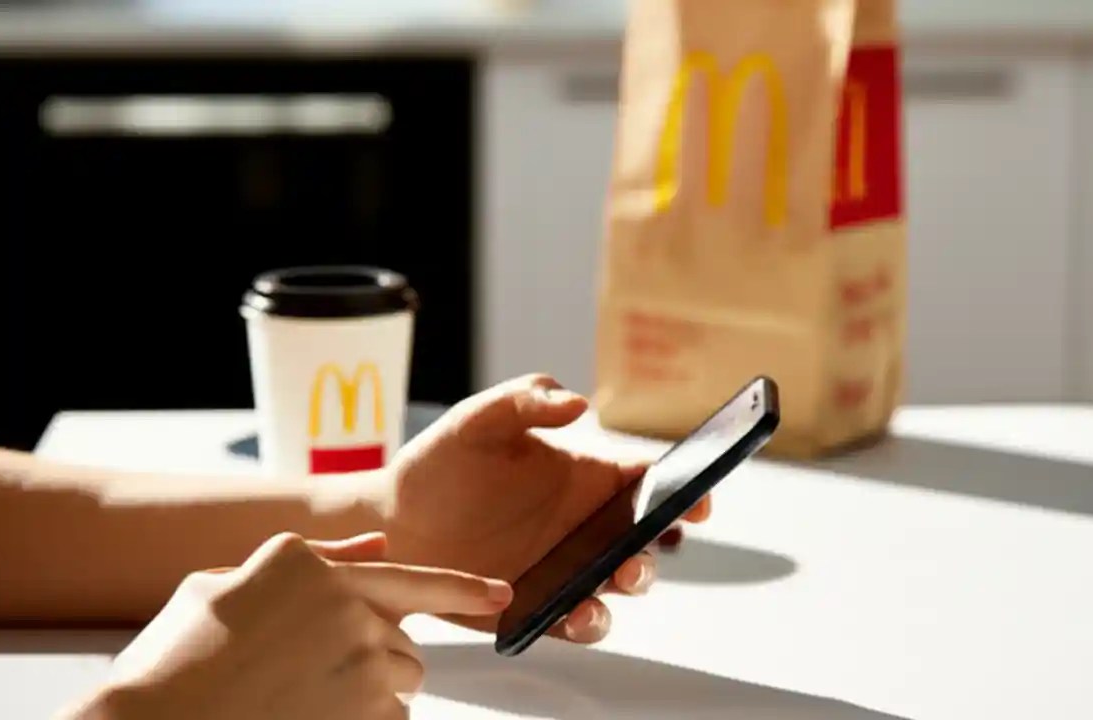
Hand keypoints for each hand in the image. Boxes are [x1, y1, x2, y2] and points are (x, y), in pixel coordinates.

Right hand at [96, 532, 510, 719]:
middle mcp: (346, 602)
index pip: (410, 574)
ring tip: (307, 701)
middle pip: (404, 642)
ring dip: (372, 694)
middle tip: (318, 681)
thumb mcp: (224, 586)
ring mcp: (361, 658)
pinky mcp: (367, 711)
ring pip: (402, 681)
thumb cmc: (173, 659)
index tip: (501, 594)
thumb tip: (379, 545)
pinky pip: (393, 719)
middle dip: (377, 659)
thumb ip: (313, 562)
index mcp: (308, 564)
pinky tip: (313, 718)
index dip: (464, 587)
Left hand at [383, 374, 710, 644]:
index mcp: (585, 477)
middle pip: (644, 539)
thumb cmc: (442, 463)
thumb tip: (578, 403)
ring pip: (617, 584)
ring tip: (614, 579)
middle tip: (642, 548)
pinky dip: (585, 622)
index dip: (685, 490)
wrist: (392, 521)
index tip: (699, 498)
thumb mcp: (478, 419)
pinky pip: (574, 620)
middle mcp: (584, 525)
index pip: (650, 482)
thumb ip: (524, 401)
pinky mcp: (538, 606)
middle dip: (658, 546)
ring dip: (627, 584)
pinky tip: (574, 612)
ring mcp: (564, 568)